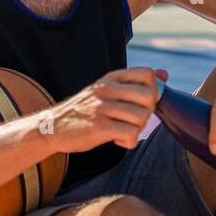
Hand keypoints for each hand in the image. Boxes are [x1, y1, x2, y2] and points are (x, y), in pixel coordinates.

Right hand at [45, 67, 168, 153]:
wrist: (51, 127)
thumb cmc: (84, 110)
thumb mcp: (106, 89)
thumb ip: (134, 82)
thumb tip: (164, 74)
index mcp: (110, 78)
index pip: (147, 74)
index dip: (153, 90)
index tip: (142, 103)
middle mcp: (106, 89)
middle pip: (150, 97)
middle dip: (147, 112)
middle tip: (133, 119)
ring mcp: (102, 108)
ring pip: (142, 118)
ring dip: (137, 129)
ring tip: (122, 130)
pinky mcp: (99, 128)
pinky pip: (131, 135)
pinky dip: (129, 142)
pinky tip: (117, 140)